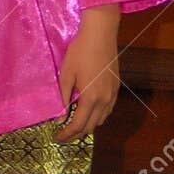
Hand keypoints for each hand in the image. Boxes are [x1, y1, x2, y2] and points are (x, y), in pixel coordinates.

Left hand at [56, 4, 120, 140]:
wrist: (101, 34)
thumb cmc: (80, 52)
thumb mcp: (66, 75)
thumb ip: (63, 98)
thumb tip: (60, 117)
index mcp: (91, 98)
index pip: (78, 124)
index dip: (67, 134)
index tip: (56, 138)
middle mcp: (105, 100)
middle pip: (91, 126)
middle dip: (76, 133)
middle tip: (62, 135)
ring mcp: (113, 94)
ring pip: (101, 119)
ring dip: (88, 125)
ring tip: (73, 125)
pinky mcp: (116, 88)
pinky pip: (108, 110)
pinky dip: (97, 116)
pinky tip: (87, 113)